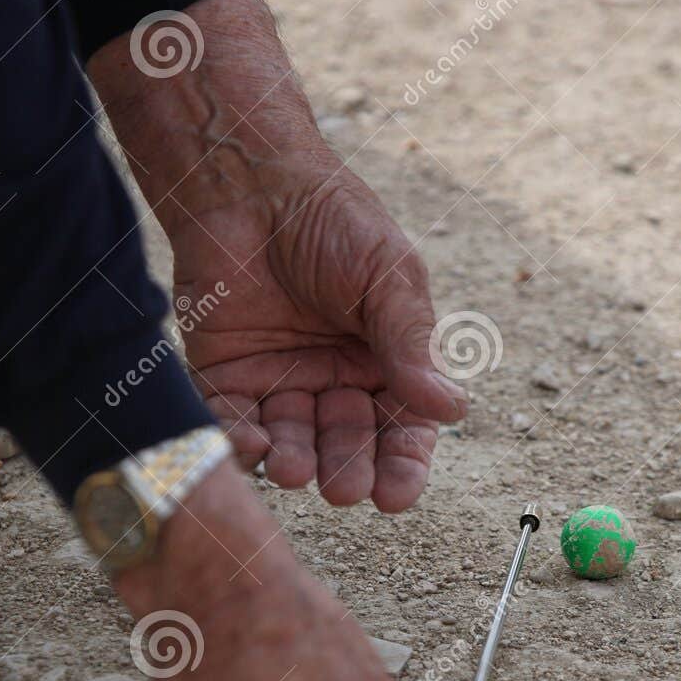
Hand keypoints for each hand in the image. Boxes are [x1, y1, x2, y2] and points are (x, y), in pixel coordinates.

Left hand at [88, 0, 467, 512]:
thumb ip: (411, 345)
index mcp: (385, 360)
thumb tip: (454, 409)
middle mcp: (334, 379)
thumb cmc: (333, 222)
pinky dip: (242, 442)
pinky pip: (234, 422)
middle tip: (344, 489)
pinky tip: (252, 447)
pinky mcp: (226, 376)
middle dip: (346, 469)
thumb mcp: (389, 279)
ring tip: (295, 469)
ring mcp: (279, 380)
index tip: (397, 495)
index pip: (402, 427)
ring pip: (292, 441)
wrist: (251, 184)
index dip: (402, 464)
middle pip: (347, 444)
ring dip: (295, 461)